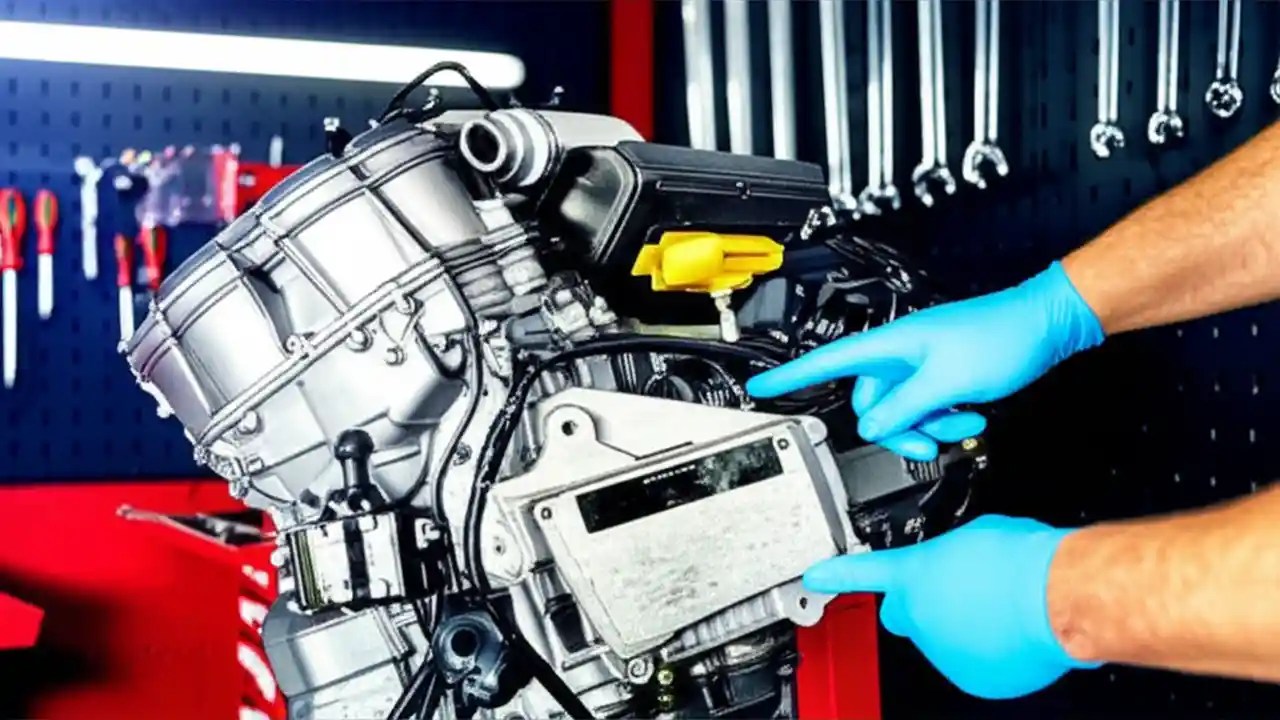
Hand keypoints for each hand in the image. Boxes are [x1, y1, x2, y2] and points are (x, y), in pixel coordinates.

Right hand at [746, 262, 1103, 459]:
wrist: (1045, 324)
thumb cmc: (1001, 338)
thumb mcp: (946, 382)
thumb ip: (902, 408)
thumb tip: (872, 426)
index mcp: (889, 346)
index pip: (826, 362)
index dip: (789, 376)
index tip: (758, 386)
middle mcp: (899, 354)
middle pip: (870, 404)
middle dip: (899, 427)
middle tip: (929, 435)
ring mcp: (920, 365)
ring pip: (899, 411)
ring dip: (928, 425)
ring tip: (960, 422)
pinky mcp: (941, 374)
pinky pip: (924, 408)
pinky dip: (944, 418)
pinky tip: (969, 415)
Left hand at [804, 515, 1100, 698]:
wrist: (1057, 598)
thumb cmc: (1023, 561)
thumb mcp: (976, 535)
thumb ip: (950, 555)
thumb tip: (956, 563)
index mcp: (916, 573)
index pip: (864, 572)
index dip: (837, 576)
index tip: (815, 577)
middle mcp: (920, 615)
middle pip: (904, 612)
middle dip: (918, 604)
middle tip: (953, 591)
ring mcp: (943, 651)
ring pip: (943, 638)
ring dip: (961, 625)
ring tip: (998, 606)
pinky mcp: (973, 679)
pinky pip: (973, 661)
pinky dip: (987, 650)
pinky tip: (1009, 630)